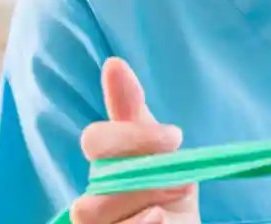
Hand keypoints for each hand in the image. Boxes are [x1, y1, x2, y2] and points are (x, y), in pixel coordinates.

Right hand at [71, 57, 199, 223]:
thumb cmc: (169, 189)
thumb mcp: (161, 149)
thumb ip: (134, 112)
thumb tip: (113, 62)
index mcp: (103, 167)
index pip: (95, 140)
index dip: (134, 136)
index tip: (176, 137)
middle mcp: (89, 199)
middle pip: (94, 183)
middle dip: (143, 177)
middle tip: (181, 178)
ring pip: (92, 212)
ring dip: (142, 202)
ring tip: (173, 201)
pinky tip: (159, 219)